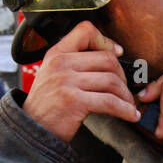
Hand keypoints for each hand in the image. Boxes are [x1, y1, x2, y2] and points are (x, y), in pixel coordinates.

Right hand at [23, 20, 139, 142]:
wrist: (31, 131)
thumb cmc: (47, 107)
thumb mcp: (52, 76)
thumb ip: (73, 64)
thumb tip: (110, 56)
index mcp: (56, 53)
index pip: (85, 31)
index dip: (106, 41)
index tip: (117, 54)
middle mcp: (61, 64)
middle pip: (107, 59)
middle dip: (123, 76)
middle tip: (125, 91)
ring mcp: (66, 82)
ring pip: (111, 80)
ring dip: (126, 96)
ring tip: (129, 105)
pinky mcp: (74, 101)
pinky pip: (109, 102)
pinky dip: (125, 109)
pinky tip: (131, 115)